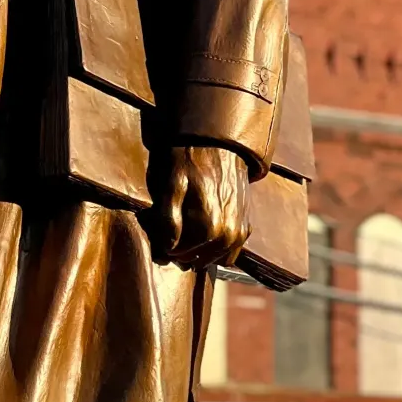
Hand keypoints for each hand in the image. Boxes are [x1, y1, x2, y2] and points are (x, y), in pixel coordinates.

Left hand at [149, 144, 250, 268]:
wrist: (218, 143)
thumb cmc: (188, 160)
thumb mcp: (168, 184)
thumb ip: (166, 220)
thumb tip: (167, 248)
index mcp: (207, 227)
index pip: (173, 253)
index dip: (160, 240)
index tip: (157, 224)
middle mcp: (227, 235)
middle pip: (191, 258)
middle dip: (177, 246)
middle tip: (170, 224)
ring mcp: (238, 233)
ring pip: (209, 259)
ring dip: (196, 250)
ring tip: (186, 227)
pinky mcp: (245, 227)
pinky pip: (228, 254)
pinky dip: (214, 249)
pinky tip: (204, 232)